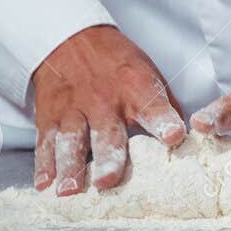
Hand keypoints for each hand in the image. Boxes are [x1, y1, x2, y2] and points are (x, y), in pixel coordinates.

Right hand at [31, 25, 185, 194]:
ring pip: (71, 141)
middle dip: (108, 158)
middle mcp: (104, 102)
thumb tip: (187, 139)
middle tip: (107, 181)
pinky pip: (46, 142)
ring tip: (70, 191)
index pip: (154, 108)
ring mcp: (74, 110)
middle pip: (107, 133)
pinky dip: (43, 164)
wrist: (71, 40)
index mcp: (136, 90)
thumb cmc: (118, 65)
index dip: (164, 122)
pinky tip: (45, 184)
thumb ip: (163, 108)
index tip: (173, 137)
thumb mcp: (148, 74)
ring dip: (70, 167)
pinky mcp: (50, 116)